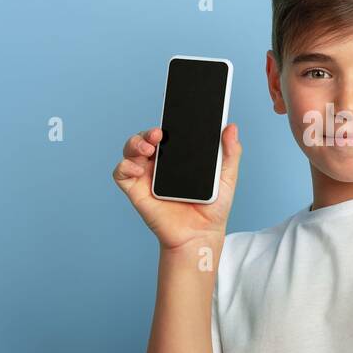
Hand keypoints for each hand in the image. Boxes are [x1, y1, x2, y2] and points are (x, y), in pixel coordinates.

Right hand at [112, 123, 242, 251]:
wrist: (201, 234)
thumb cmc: (213, 208)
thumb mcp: (227, 177)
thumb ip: (229, 153)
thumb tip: (231, 127)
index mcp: (178, 156)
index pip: (168, 133)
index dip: (166, 122)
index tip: (171, 117)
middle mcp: (159, 163)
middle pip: (146, 138)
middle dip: (148, 131)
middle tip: (159, 134)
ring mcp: (146, 175)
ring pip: (131, 150)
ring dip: (135, 143)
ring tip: (148, 148)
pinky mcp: (136, 190)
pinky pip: (122, 173)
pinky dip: (125, 166)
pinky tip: (138, 167)